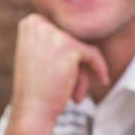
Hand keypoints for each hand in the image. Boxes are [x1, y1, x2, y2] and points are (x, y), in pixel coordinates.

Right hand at [10, 14, 109, 132]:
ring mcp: (54, 33)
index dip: (66, 54)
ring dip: (82, 72)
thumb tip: (86, 24)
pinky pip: (94, 55)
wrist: (32, 112)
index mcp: (31, 22)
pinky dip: (100, 69)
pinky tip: (103, 80)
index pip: (63, 30)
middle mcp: (39, 22)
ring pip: (83, 48)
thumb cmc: (37, 89)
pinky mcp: (69, 46)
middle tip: (69, 88)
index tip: (63, 73)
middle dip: (75, 64)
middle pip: (74, 38)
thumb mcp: (41, 54)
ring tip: (74, 94)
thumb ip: (57, 38)